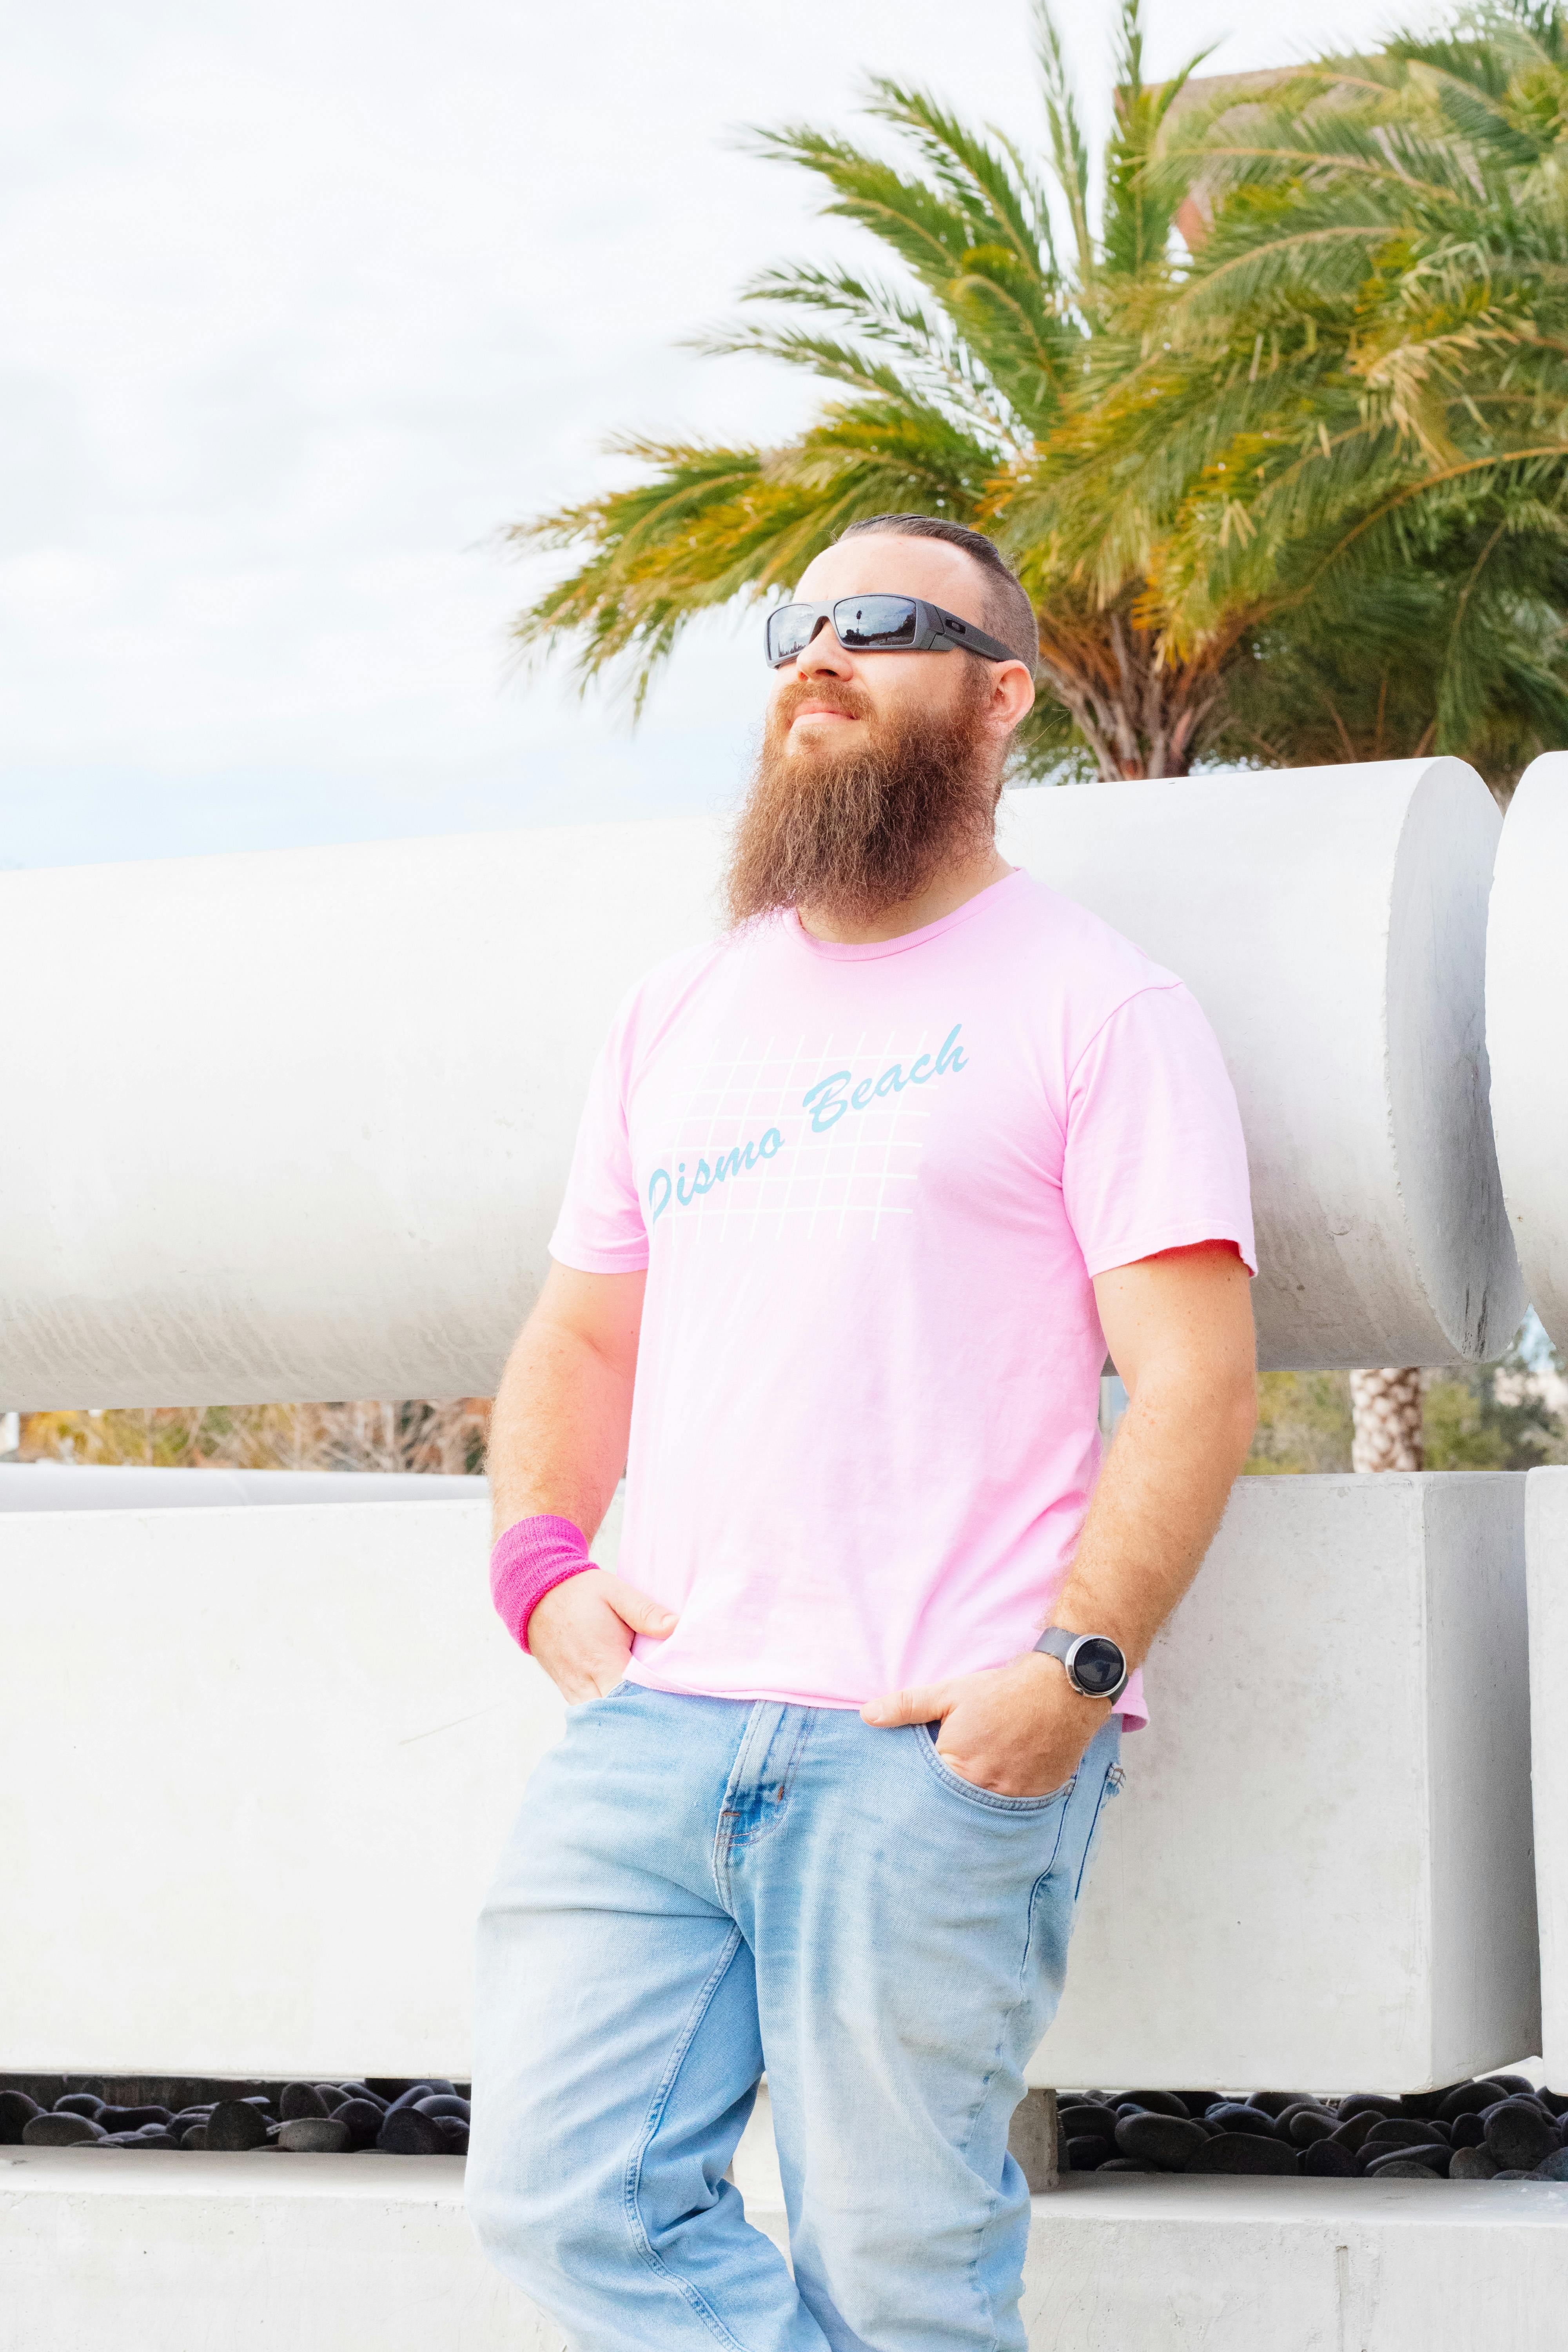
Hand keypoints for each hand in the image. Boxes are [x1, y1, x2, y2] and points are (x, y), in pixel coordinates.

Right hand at [527, 1569, 676, 1704]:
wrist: (537, 1595)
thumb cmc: (581, 1593)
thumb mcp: (616, 1592)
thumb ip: (646, 1612)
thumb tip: (677, 1626)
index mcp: (601, 1659)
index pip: (631, 1697)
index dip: (654, 1703)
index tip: (675, 1703)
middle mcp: (584, 1681)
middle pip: (616, 1717)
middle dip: (641, 1718)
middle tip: (668, 1713)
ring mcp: (573, 1690)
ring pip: (600, 1720)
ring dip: (623, 1718)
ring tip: (649, 1713)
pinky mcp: (567, 1690)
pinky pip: (589, 1712)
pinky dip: (607, 1714)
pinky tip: (625, 1708)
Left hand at [861, 1653, 1108, 1797]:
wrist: (1061, 1689)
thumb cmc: (1001, 1691)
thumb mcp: (950, 1693)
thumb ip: (907, 1706)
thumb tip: (867, 1716)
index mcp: (957, 1765)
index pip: (926, 1792)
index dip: (920, 1788)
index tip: (910, 1795)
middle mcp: (985, 1788)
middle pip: (955, 1807)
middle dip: (945, 1804)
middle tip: (938, 1804)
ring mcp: (1014, 1796)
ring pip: (984, 1812)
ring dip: (975, 1806)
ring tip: (972, 1795)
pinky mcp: (1037, 1797)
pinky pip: (1014, 1811)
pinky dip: (1004, 1803)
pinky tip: (1001, 1790)